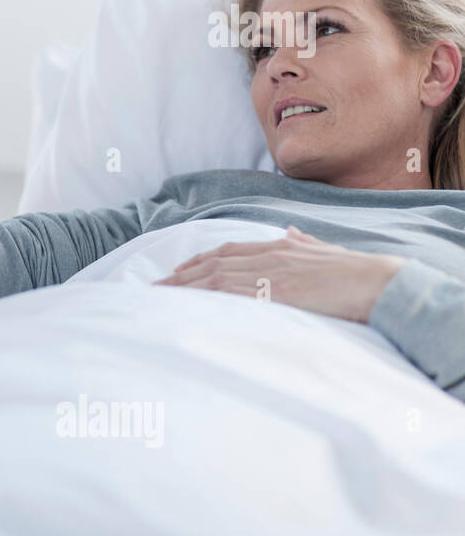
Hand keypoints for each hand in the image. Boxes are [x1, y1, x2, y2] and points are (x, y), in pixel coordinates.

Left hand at [155, 226, 404, 321]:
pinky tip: (189, 303)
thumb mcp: (324, 251)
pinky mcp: (276, 292)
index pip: (229, 250)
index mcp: (280, 245)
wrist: (378, 282)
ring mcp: (272, 272)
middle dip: (184, 274)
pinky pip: (232, 293)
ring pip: (217, 276)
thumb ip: (303, 242)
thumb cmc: (356, 272)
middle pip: (215, 262)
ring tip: (162, 295)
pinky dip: (207, 296)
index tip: (181, 268)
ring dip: (186, 286)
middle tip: (158, 284)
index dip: (202, 259)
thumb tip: (290, 231)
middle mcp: (270, 254)